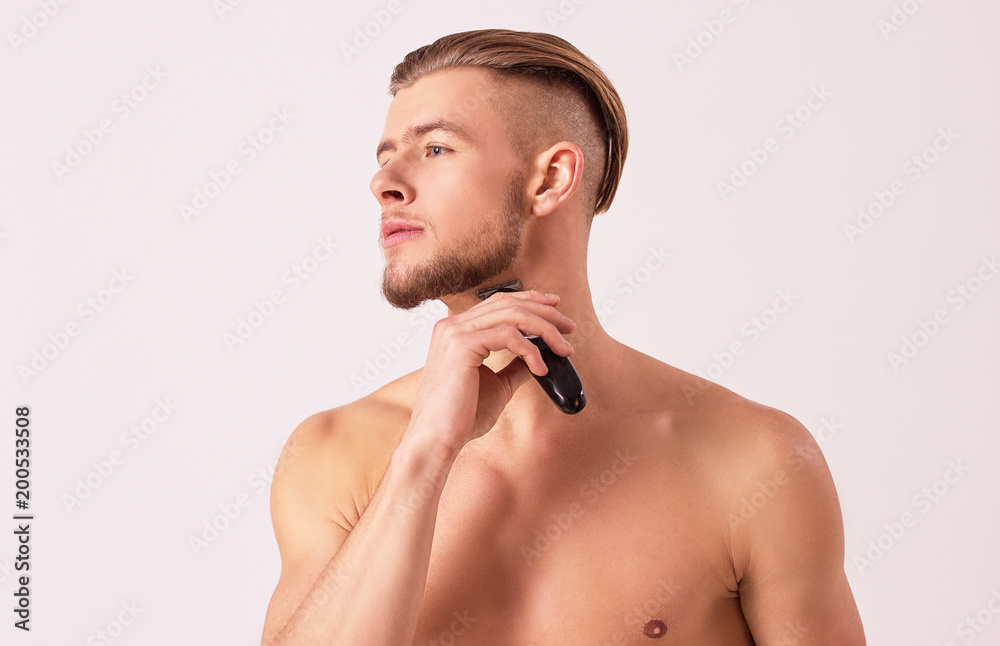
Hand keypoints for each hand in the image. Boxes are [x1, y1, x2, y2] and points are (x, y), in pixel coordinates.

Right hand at [405, 290, 575, 458]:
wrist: (438, 441)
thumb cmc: (462, 417)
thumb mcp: (497, 385)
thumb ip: (514, 366)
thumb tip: (537, 356)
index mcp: (456, 331)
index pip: (498, 302)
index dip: (530, 300)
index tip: (556, 307)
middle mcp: (452, 326)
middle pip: (508, 303)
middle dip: (545, 313)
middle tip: (570, 327)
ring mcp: (454, 333)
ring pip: (512, 315)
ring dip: (545, 329)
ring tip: (564, 348)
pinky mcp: (461, 345)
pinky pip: (508, 336)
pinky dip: (531, 350)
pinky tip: (540, 368)